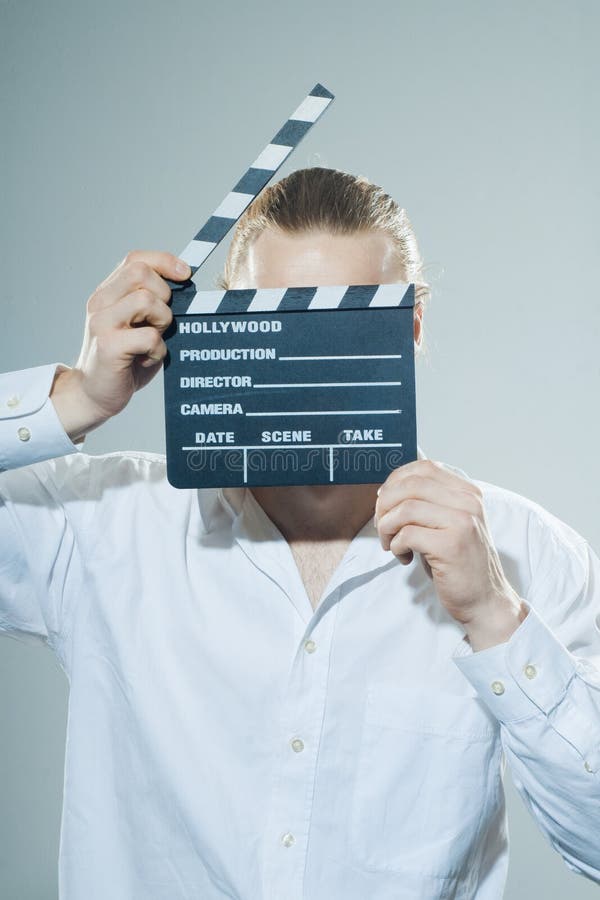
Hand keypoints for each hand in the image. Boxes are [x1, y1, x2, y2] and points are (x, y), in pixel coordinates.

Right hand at [50, 250, 190, 440]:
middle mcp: (100, 303)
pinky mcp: (108, 346)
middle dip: (164, 296)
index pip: (135, 259)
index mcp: (107, 293)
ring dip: (162, 321)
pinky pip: (149, 336)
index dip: (165, 262)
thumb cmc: (125, 360)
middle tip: (160, 322)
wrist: (94, 394)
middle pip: (141, 274)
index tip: (186, 275)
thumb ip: (152, 302)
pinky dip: (158, 349)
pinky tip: (147, 358)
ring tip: (153, 340)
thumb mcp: (138, 324)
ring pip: (146, 300)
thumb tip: (184, 284)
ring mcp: (101, 323)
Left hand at [374, 460, 526, 640]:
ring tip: (391, 544)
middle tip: (382, 525)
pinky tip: (404, 557)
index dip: (396, 481)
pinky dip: (396, 545)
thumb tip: (386, 490)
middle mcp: (468, 502)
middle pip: (410, 485)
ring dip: (387, 527)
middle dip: (385, 504)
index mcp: (468, 492)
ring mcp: (462, 522)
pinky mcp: (451, 546)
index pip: (424, 468)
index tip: (385, 502)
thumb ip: (428, 503)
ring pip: (405, 509)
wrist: (485, 600)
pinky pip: (407, 534)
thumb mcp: (449, 523)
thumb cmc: (459, 562)